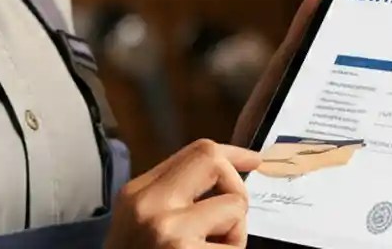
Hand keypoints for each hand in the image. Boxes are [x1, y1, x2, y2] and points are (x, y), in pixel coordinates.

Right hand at [104, 139, 261, 248]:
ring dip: (234, 235)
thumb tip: (223, 175)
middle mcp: (149, 205)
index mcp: (138, 193)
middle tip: (231, 217)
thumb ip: (172, 197)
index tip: (254, 161)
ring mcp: (168, 231)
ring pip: (235, 207)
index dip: (233, 154)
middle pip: (214, 162)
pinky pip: (235, 247)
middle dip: (237, 185)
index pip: (197, 152)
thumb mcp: (141, 221)